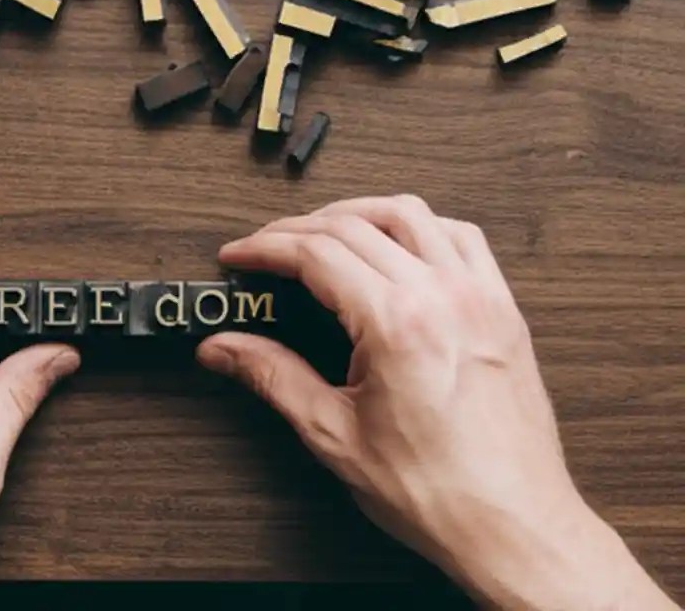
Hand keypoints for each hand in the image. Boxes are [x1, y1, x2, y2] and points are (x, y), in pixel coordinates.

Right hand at [197, 195, 675, 609]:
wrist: (513, 526)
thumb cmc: (438, 493)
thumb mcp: (334, 435)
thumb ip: (273, 377)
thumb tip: (224, 350)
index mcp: (398, 324)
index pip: (316, 253)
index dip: (264, 248)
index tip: (238, 256)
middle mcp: (443, 297)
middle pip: (355, 225)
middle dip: (297, 228)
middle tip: (264, 249)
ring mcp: (480, 298)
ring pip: (411, 214)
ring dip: (357, 212)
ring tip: (322, 231)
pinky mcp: (503, 310)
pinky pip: (462, 238)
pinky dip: (419, 227)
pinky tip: (398, 244)